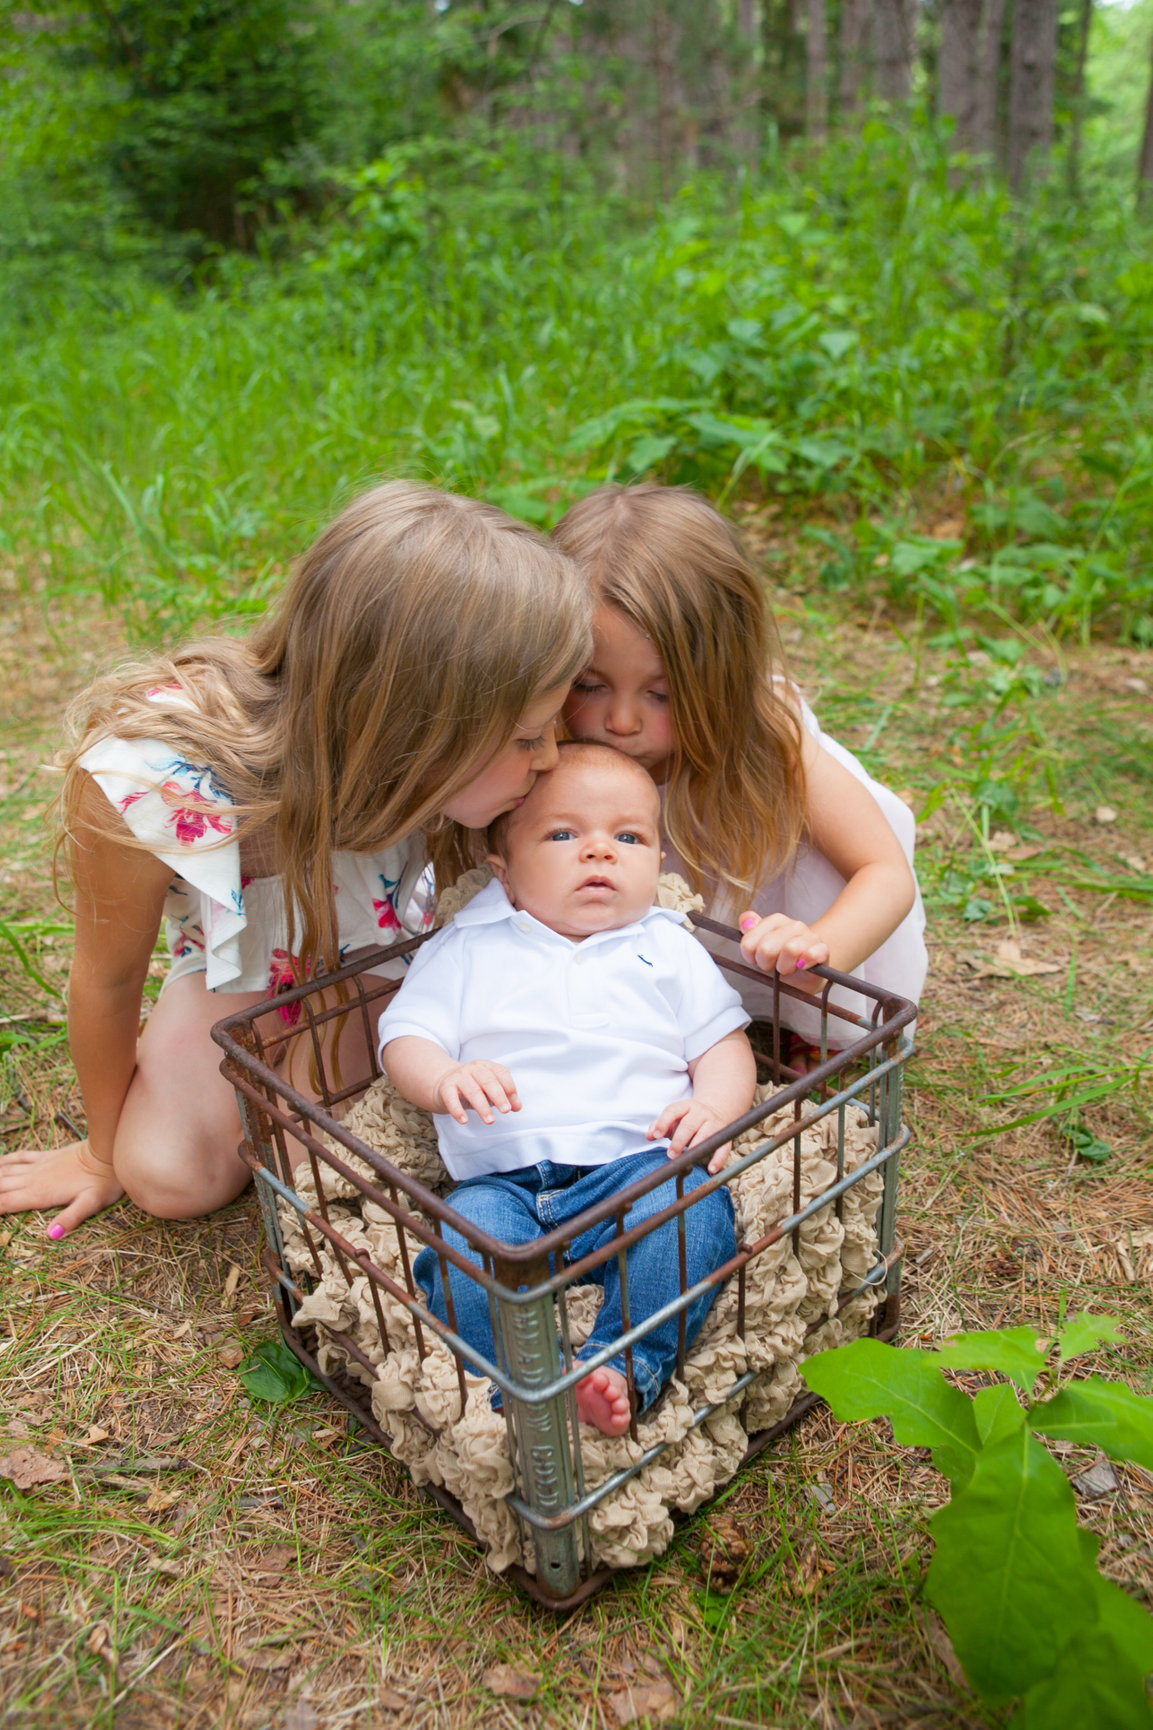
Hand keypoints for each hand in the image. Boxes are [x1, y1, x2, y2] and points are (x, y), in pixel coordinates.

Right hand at [0, 1139, 124, 1239]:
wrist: (110, 1149)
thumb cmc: (104, 1181)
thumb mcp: (92, 1203)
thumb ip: (72, 1218)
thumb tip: (52, 1235)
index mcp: (39, 1194)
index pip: (3, 1204)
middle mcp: (32, 1179)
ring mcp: (37, 1166)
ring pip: (3, 1173)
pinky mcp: (44, 1156)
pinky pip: (17, 1158)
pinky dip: (2, 1162)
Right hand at [433, 1061, 520, 1125]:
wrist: (443, 1084)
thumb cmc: (472, 1088)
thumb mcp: (489, 1091)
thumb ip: (505, 1097)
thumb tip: (518, 1107)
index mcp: (487, 1066)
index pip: (501, 1073)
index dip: (509, 1087)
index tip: (514, 1104)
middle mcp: (473, 1068)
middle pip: (488, 1082)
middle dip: (498, 1097)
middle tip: (505, 1111)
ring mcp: (459, 1076)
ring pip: (473, 1091)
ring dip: (482, 1107)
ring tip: (490, 1121)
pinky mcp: (446, 1087)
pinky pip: (451, 1099)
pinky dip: (458, 1110)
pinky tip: (464, 1121)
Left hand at [648, 1099, 733, 1172]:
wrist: (715, 1112)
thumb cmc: (688, 1120)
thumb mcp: (674, 1120)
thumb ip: (659, 1126)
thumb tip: (649, 1135)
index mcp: (686, 1106)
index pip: (673, 1111)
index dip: (663, 1122)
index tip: (656, 1136)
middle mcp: (701, 1113)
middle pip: (689, 1124)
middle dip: (679, 1141)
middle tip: (671, 1155)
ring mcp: (714, 1123)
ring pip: (706, 1135)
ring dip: (695, 1149)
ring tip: (687, 1162)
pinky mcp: (725, 1135)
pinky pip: (723, 1147)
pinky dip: (718, 1159)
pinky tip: (711, 1169)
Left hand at [738, 912, 828, 990]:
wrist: (807, 975)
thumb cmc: (782, 961)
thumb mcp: (760, 949)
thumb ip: (749, 933)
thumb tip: (746, 922)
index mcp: (775, 921)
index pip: (749, 942)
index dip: (751, 957)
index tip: (757, 960)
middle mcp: (794, 925)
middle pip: (766, 948)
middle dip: (766, 964)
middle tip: (774, 966)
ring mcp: (810, 936)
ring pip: (790, 950)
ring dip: (785, 967)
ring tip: (789, 968)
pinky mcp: (822, 950)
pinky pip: (813, 954)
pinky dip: (807, 962)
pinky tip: (803, 966)